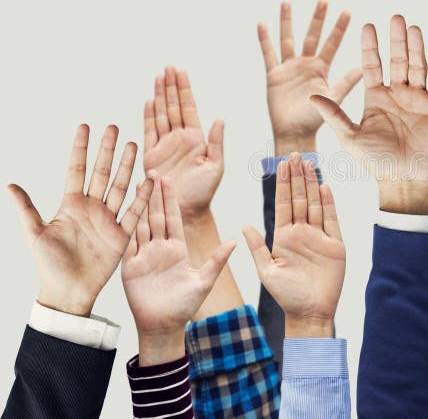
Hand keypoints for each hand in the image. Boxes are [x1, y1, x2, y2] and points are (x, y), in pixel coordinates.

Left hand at [7, 124, 151, 316]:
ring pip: (120, 187)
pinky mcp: (121, 235)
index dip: (80, 149)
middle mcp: (91, 208)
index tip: (84, 127)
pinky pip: (134, 213)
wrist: (68, 290)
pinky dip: (142, 197)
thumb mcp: (34, 234)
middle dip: (107, 150)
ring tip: (133, 145)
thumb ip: (26, 208)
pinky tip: (149, 180)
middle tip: (113, 128)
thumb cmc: (49, 264)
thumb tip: (9, 184)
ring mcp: (108, 220)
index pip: (77, 170)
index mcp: (70, 205)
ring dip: (127, 167)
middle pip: (102, 173)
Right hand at [122, 174, 234, 364]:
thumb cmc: (185, 306)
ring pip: (141, 225)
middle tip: (152, 172)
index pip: (173, 218)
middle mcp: (159, 249)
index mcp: (177, 249)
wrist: (163, 326)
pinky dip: (125, 228)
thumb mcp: (204, 281)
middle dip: (154, 195)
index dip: (170, 199)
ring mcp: (143, 257)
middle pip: (156, 216)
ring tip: (136, 185)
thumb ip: (217, 260)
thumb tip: (235, 241)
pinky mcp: (130, 267)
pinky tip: (121, 211)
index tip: (168, 180)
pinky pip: (127, 245)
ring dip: (139, 206)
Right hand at [143, 67, 223, 219]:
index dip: (184, 89)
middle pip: (174, 106)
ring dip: (160, 96)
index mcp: (197, 139)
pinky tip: (149, 101)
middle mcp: (180, 139)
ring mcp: (165, 145)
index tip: (180, 71)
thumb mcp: (216, 166)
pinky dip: (149, 116)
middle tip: (168, 67)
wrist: (185, 210)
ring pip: (162, 114)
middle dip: (171, 86)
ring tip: (158, 77)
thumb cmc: (204, 192)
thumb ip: (217, 142)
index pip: (189, 108)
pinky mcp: (152, 154)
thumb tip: (220, 119)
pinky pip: (149, 131)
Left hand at [244, 154, 344, 337]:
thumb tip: (243, 224)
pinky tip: (324, 187)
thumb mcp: (266, 270)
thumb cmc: (286, 295)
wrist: (309, 313)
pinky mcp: (335, 245)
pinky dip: (328, 203)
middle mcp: (302, 233)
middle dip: (297, 176)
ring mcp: (319, 237)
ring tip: (309, 163)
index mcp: (284, 236)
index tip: (282, 163)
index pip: (284, 203)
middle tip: (295, 154)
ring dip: (312, 184)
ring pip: (315, 204)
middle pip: (300, 198)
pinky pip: (331, 219)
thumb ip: (257, 247)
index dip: (284, 183)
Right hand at [258, 0, 361, 153]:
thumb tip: (366, 67)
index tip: (347, 10)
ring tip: (287, 1)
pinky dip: (265, 39)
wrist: (294, 133)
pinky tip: (262, 24)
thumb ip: (347, 82)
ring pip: (288, 39)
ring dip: (287, 21)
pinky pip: (269, 53)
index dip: (339, 27)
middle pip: (312, 35)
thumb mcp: (334, 98)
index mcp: (322, 68)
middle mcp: (306, 64)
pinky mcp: (274, 74)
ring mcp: (290, 67)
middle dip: (317, 18)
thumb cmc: (316, 120)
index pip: (332, 43)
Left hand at [311, 16, 427, 213]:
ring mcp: (417, 99)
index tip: (367, 25)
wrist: (403, 179)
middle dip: (396, 39)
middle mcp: (396, 94)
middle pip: (397, 60)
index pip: (372, 64)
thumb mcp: (349, 137)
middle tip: (395, 17)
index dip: (370, 46)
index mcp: (375, 97)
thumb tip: (310, 97)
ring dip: (416, 47)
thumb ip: (333, 114)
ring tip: (412, 27)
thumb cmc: (375, 162)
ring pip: (417, 66)